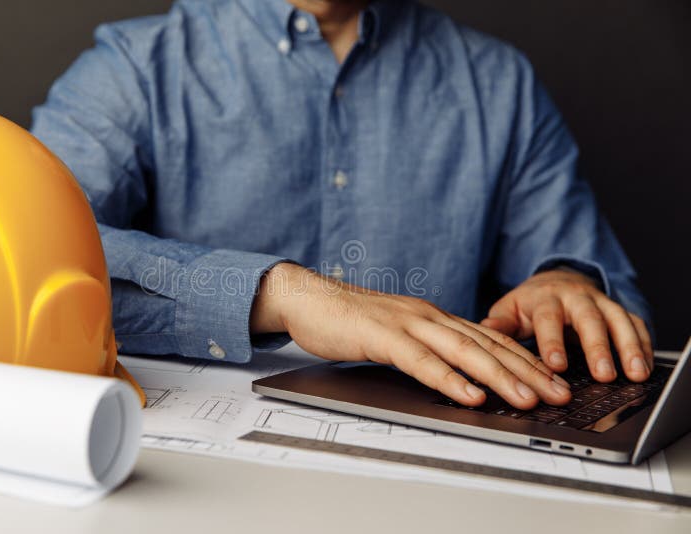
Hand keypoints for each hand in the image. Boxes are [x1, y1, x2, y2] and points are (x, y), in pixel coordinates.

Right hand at [250, 263, 571, 408]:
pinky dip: (447, 378)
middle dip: (527, 371)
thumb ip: (427, 348)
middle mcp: (428, 316)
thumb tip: (459, 374)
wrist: (309, 299)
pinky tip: (468, 394)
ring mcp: (406, 323)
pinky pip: (420, 360)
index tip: (554, 382)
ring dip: (498, 376)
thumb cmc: (352, 321)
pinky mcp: (381, 336)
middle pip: (487, 345)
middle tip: (559, 395)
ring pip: (462, 351)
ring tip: (527, 398)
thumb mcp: (398, 334)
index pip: (490, 339)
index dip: (525, 360)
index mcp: (434, 317)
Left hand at [480, 269, 652, 382]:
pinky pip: (636, 324)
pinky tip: (646, 368)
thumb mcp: (510, 310)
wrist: (555, 282)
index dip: (552, 342)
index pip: (548, 319)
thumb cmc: (530, 304)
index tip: (555, 366)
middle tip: (603, 375)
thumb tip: (485, 329)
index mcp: (546, 298)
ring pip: (618, 321)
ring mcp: (601, 303)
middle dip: (598, 347)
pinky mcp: (619, 311)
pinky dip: (644, 345)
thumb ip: (501, 322)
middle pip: (589, 320)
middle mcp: (576, 298)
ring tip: (634, 374)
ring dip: (629, 347)